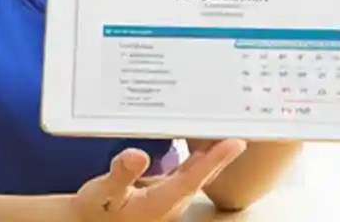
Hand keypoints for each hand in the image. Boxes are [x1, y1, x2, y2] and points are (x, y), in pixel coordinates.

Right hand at [70, 139, 246, 221]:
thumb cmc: (95, 211)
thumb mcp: (101, 193)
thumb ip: (120, 174)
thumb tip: (136, 156)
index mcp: (159, 202)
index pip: (193, 178)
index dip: (214, 159)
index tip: (235, 142)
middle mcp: (171, 201)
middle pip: (203, 174)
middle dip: (224, 153)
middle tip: (244, 127)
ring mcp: (170, 198)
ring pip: (198, 173)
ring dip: (214, 153)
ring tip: (227, 128)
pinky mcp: (165, 193)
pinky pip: (189, 172)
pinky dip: (199, 156)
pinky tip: (200, 142)